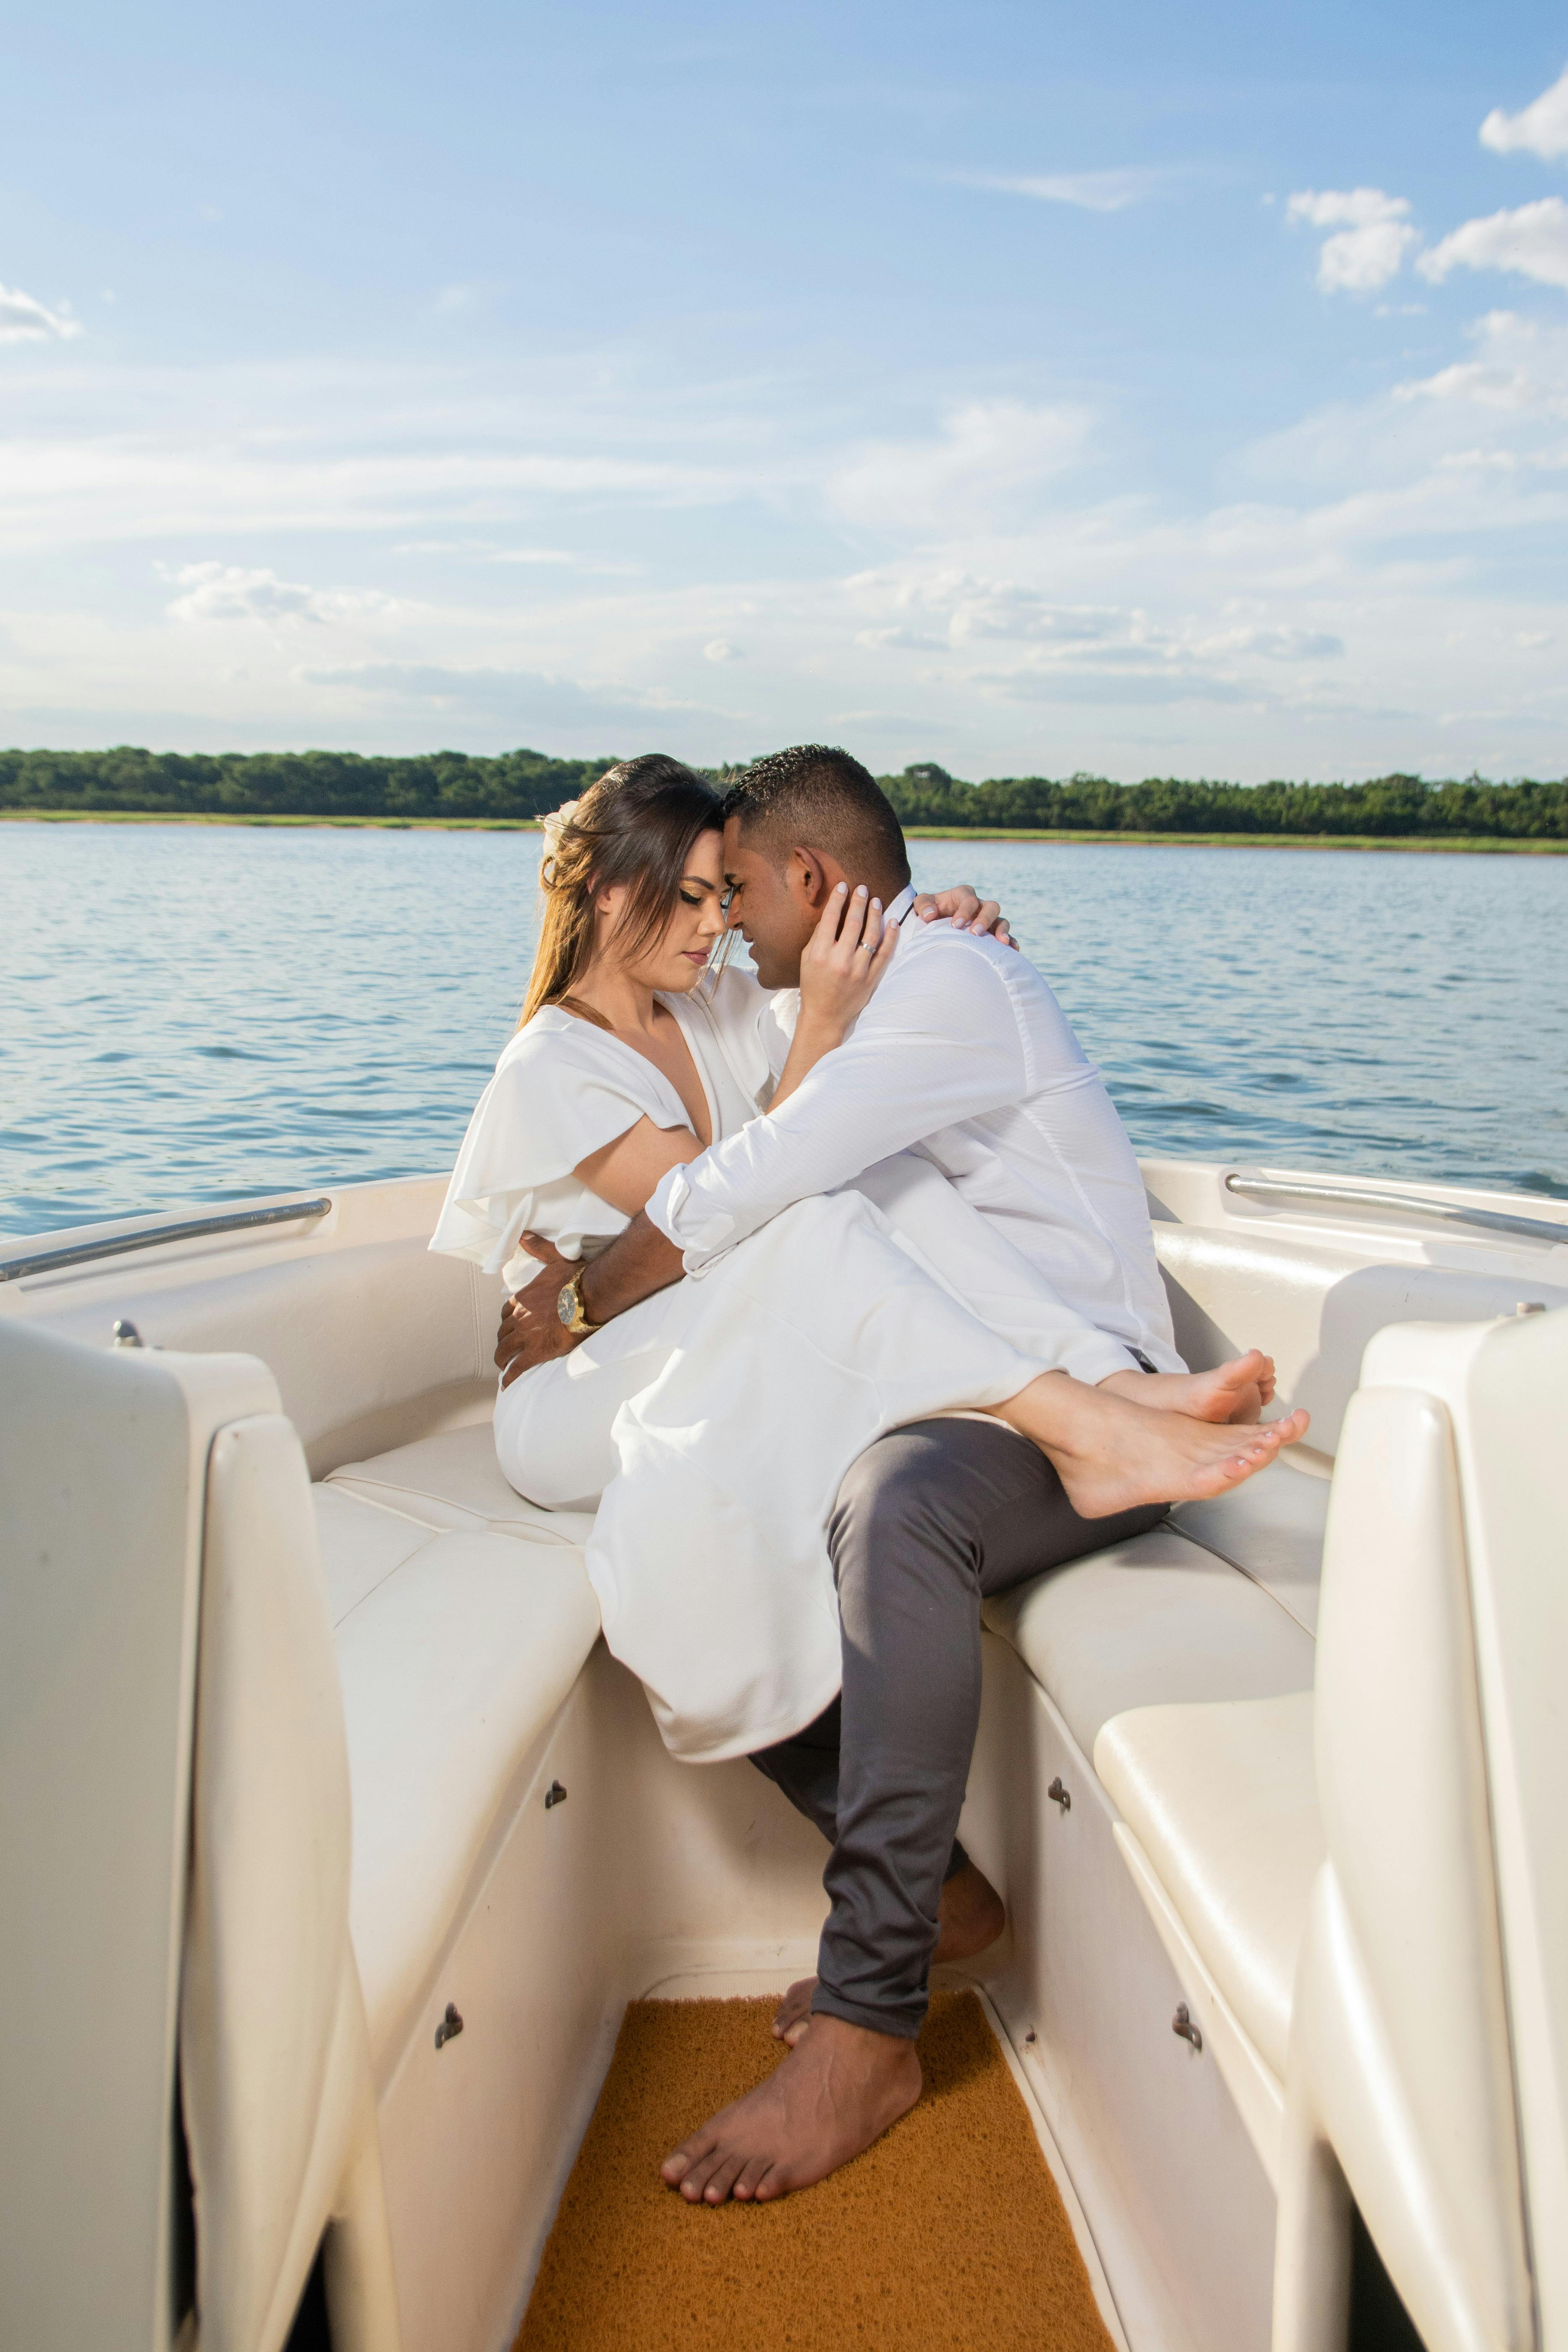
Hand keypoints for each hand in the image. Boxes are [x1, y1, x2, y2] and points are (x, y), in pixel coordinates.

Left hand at [495, 1234, 581, 1388]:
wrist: (589, 1297)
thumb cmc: (575, 1278)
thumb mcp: (554, 1258)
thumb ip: (537, 1247)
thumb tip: (523, 1234)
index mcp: (522, 1298)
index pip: (506, 1313)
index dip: (506, 1321)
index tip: (508, 1327)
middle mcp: (519, 1318)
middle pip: (503, 1333)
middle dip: (503, 1341)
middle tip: (504, 1349)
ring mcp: (526, 1336)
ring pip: (505, 1350)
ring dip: (502, 1358)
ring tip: (503, 1366)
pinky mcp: (536, 1352)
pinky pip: (517, 1368)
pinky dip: (509, 1378)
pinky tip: (506, 1385)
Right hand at [796, 882, 898, 1037]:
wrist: (825, 1016)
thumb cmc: (813, 985)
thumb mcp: (807, 960)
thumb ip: (818, 937)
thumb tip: (831, 913)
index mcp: (821, 954)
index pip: (831, 919)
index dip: (839, 899)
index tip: (844, 886)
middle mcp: (840, 961)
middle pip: (854, 923)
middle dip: (859, 902)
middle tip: (863, 889)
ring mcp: (858, 970)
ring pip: (872, 935)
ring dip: (875, 914)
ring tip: (876, 901)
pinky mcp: (872, 978)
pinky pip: (885, 953)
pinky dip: (891, 936)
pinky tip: (892, 921)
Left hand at [915, 883, 1015, 948]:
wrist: (934, 921)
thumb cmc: (929, 910)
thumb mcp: (922, 904)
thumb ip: (923, 905)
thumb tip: (930, 915)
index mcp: (963, 895)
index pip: (969, 900)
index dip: (964, 912)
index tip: (955, 926)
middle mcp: (979, 905)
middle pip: (991, 907)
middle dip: (984, 920)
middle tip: (974, 934)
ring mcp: (987, 919)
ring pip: (1001, 920)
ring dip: (1002, 931)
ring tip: (1002, 943)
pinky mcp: (991, 932)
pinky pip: (1005, 935)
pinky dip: (1010, 942)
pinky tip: (1013, 950)